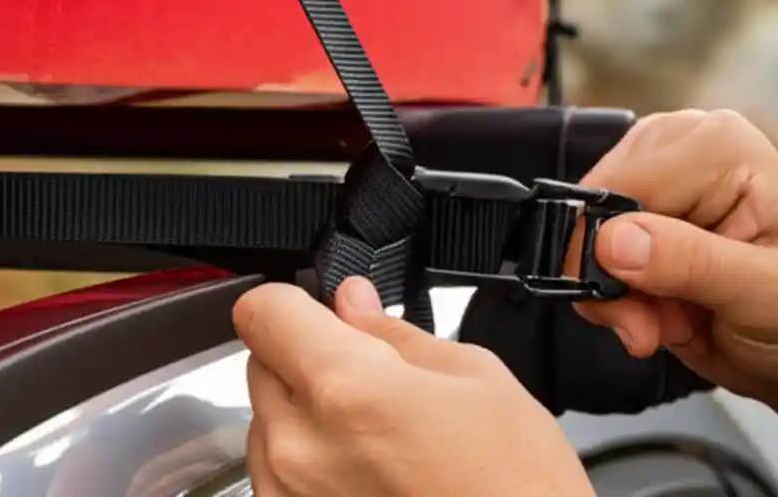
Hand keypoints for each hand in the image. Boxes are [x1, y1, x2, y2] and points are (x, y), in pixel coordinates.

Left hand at [235, 278, 593, 496]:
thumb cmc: (516, 487)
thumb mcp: (477, 379)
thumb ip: (395, 335)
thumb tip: (354, 303)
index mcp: (345, 389)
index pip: (262, 310)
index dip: (293, 301)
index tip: (320, 310)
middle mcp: (299, 446)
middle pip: (261, 364)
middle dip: (306, 358)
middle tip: (371, 378)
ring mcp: (289, 495)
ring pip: (266, 422)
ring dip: (307, 415)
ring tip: (380, 438)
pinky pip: (277, 475)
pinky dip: (310, 464)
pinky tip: (370, 473)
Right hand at [571, 109, 777, 409]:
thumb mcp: (769, 297)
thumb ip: (691, 263)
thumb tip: (613, 239)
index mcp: (720, 145)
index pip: (623, 185)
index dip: (612, 253)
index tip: (643, 317)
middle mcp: (683, 149)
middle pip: (595, 208)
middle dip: (615, 282)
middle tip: (658, 327)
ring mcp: (660, 182)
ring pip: (586, 237)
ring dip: (615, 297)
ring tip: (670, 324)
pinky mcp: (645, 218)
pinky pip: (592, 257)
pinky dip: (614, 300)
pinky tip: (660, 319)